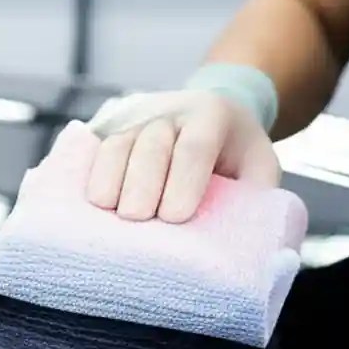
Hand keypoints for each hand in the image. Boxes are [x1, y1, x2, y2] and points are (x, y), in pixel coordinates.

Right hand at [85, 90, 280, 222]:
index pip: (196, 145)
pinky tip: (88, 201)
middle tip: (137, 217)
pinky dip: (90, 174)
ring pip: (117, 143)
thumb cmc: (235, 154)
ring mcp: (136, 119)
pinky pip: (95, 149)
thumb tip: (242, 237)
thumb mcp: (259, 167)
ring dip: (109, 178)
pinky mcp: (111, 131)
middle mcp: (171, 112)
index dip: (184, 179)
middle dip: (142, 182)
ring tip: (106, 209)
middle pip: (151, 143)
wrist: (212, 116)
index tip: (175, 216)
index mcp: (212, 115)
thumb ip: (255, 194)